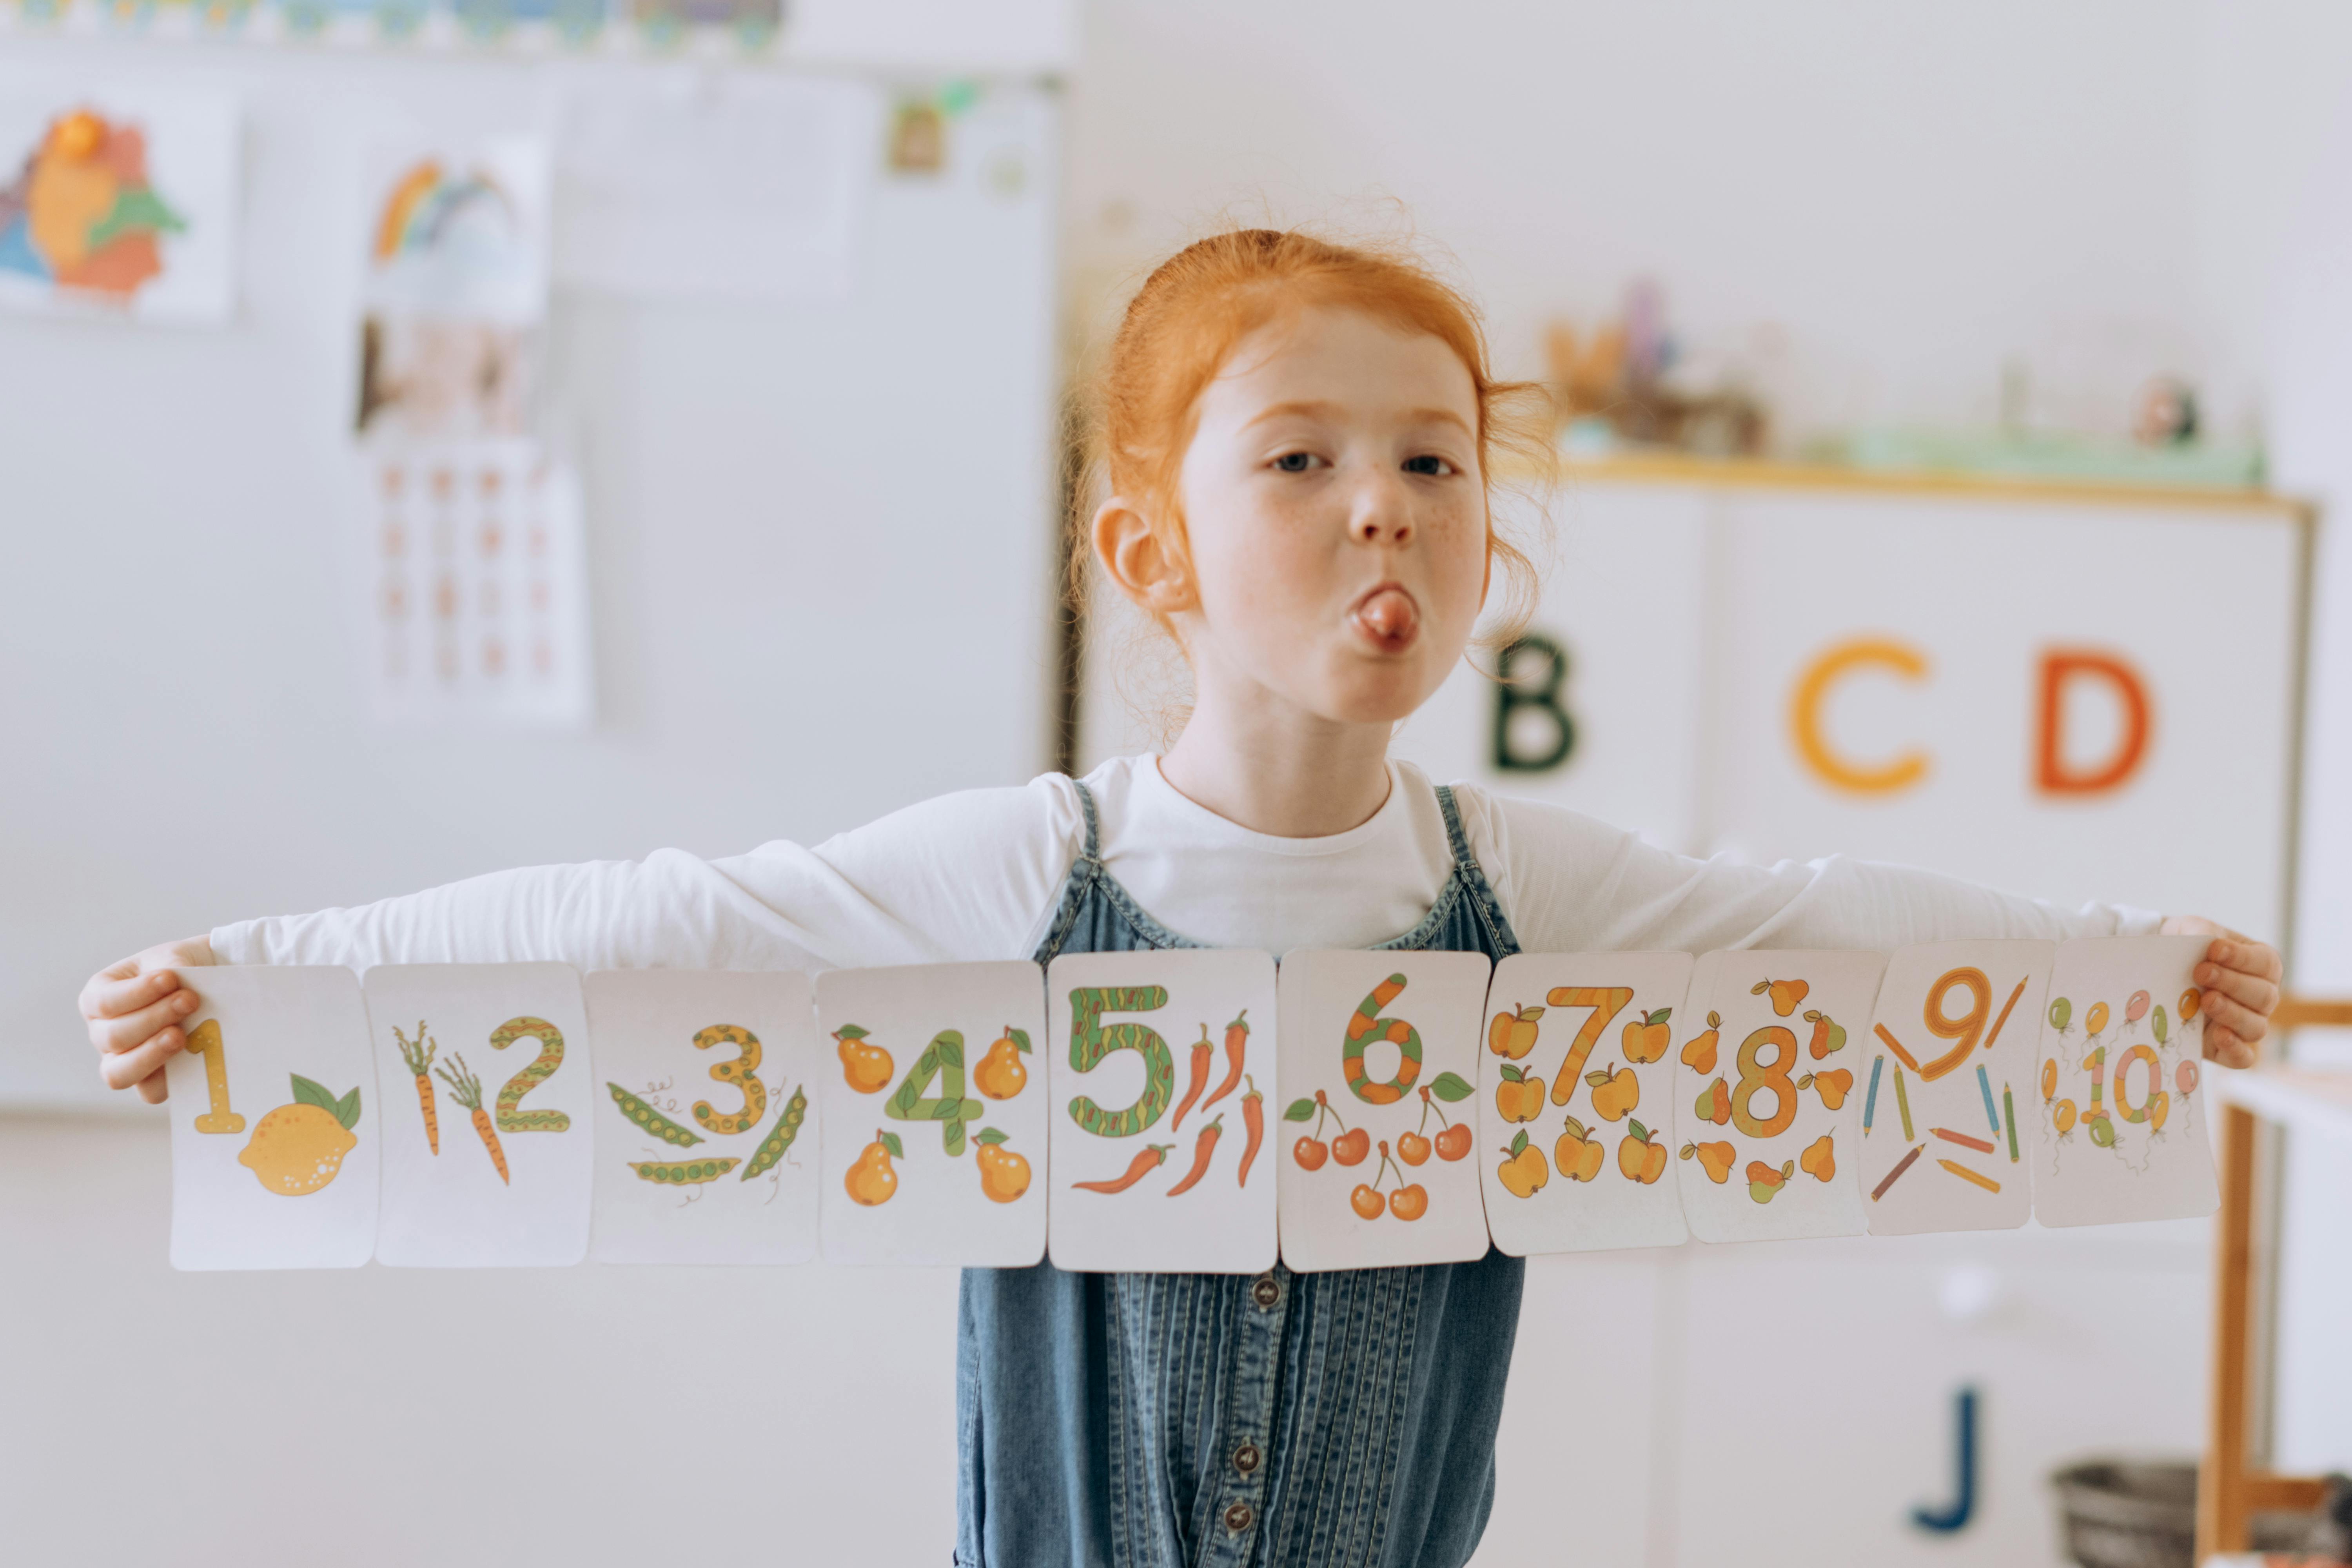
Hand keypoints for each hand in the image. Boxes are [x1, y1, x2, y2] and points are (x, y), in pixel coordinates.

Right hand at [79, 936, 215, 1103]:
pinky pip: (149, 1092)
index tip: (170, 978)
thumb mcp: (172, 958)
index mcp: (98, 998)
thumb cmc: (180, 969)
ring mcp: (121, 1060)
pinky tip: (189, 1056)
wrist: (207, 983)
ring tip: (181, 1035)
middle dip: (153, 1018)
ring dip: (152, 1053)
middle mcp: (102, 1032)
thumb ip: (170, 968)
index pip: (103, 1002)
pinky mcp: (149, 1081)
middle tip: (190, 1000)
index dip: (136, 993)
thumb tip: (179, 982)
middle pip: (113, 1037)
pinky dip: (168, 1078)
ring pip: (119, 1072)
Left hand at [2159, 916, 2278, 1069]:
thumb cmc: (2186, 947)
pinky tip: (2219, 1035)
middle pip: (2264, 997)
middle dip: (2232, 983)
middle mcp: (2261, 998)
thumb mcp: (2189, 930)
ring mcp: (2246, 1024)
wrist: (2160, 972)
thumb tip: (2208, 942)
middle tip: (2201, 972)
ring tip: (2205, 1000)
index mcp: (2261, 966)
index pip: (2265, 964)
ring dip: (2232, 1014)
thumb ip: (2200, 930)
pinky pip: (2242, 1058)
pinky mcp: (2225, 1048)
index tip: (2213, 949)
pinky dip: (2235, 1049)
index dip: (2242, 958)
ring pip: (2256, 1027)